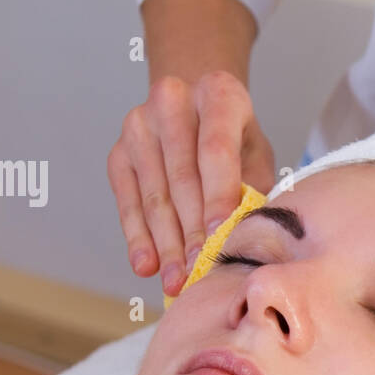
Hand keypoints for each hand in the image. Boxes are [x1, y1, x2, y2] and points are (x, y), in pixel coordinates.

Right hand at [107, 70, 275, 296]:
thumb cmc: (234, 138)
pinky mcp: (118, 152)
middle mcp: (171, 100)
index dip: (218, 195)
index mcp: (217, 93)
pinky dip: (138, 237)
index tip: (221, 234)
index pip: (215, 149)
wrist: (193, 107)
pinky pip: (128, 202)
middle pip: (181, 178)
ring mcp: (138, 125)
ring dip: (166, 244)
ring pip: (154, 195)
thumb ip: (253, 186)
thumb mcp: (255, 152)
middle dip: (193, 231)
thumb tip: (246, 238)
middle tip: (202, 270)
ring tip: (177, 281)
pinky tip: (147, 266)